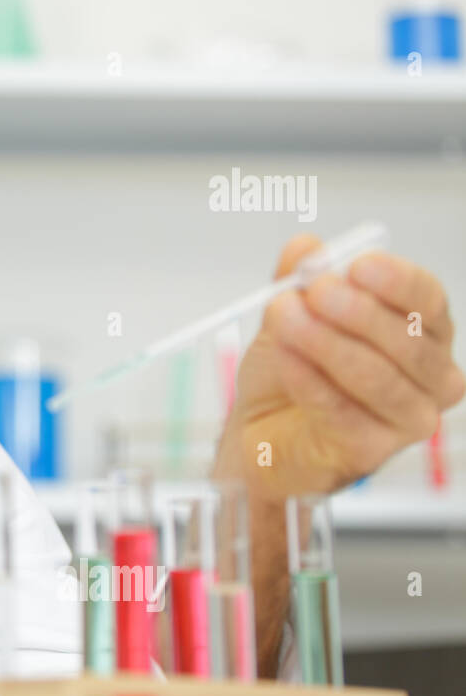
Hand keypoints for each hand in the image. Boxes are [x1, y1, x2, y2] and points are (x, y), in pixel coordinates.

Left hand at [224, 235, 464, 502]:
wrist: (264, 430)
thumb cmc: (292, 372)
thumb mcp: (291, 314)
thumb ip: (299, 280)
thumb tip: (305, 247)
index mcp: (422, 331)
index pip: (427, 300)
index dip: (396, 281)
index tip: (357, 265)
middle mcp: (430, 375)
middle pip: (407, 340)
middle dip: (357, 311)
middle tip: (313, 290)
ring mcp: (408, 418)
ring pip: (376, 377)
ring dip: (326, 343)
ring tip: (286, 319)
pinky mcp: (371, 449)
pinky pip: (341, 411)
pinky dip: (309, 379)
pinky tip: (287, 358)